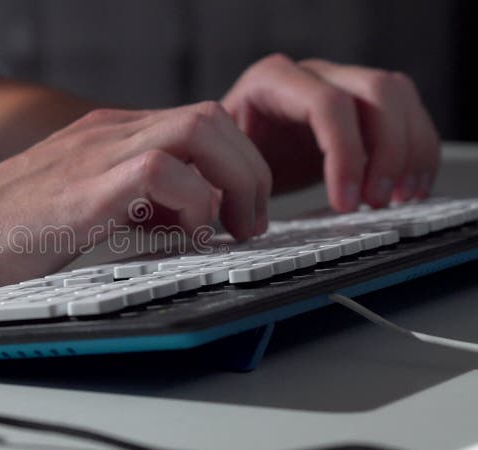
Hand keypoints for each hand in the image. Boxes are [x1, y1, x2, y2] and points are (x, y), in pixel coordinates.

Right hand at [0, 102, 271, 294]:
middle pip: (213, 116)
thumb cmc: (7, 229)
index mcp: (110, 135)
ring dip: (234, 181)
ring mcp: (95, 153)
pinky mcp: (83, 187)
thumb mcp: (84, 204)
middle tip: (251, 220)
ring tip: (234, 227)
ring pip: (199, 130)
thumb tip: (184, 222)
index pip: (198, 121)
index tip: (240, 209)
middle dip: (249, 169)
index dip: (234, 162)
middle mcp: (109, 132)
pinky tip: (184, 238)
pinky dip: (192, 207)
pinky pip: (161, 173)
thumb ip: (133, 202)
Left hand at [222, 54, 439, 211]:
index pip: (326, 104)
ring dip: (409, 152)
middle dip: (386, 152)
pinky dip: (417, 154)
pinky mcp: (363, 106)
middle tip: (375, 202)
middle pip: (375, 92)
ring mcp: (340, 84)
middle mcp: (311, 75)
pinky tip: (408, 190)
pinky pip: (407, 116)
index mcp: (270, 82)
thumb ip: (236, 181)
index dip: (345, 154)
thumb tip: (249, 221)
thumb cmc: (222, 161)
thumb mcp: (221, 169)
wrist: (228, 153)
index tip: (345, 203)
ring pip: (398, 99)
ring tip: (398, 199)